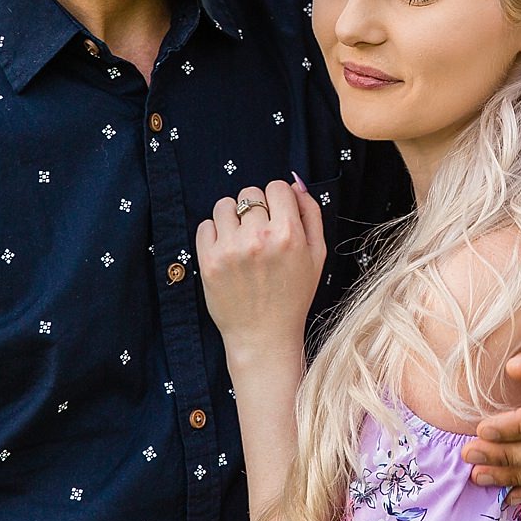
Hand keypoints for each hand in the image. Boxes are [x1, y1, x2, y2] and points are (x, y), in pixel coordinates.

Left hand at [195, 177, 326, 360]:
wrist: (263, 335)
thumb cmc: (293, 295)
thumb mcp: (316, 255)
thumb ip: (311, 214)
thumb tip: (295, 184)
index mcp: (288, 234)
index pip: (277, 187)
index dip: (278, 200)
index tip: (277, 216)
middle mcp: (258, 238)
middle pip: (250, 193)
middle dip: (256, 209)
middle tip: (259, 234)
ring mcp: (230, 249)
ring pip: (224, 205)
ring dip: (232, 218)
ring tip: (241, 241)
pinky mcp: (208, 261)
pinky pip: (205, 225)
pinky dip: (214, 234)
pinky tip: (227, 252)